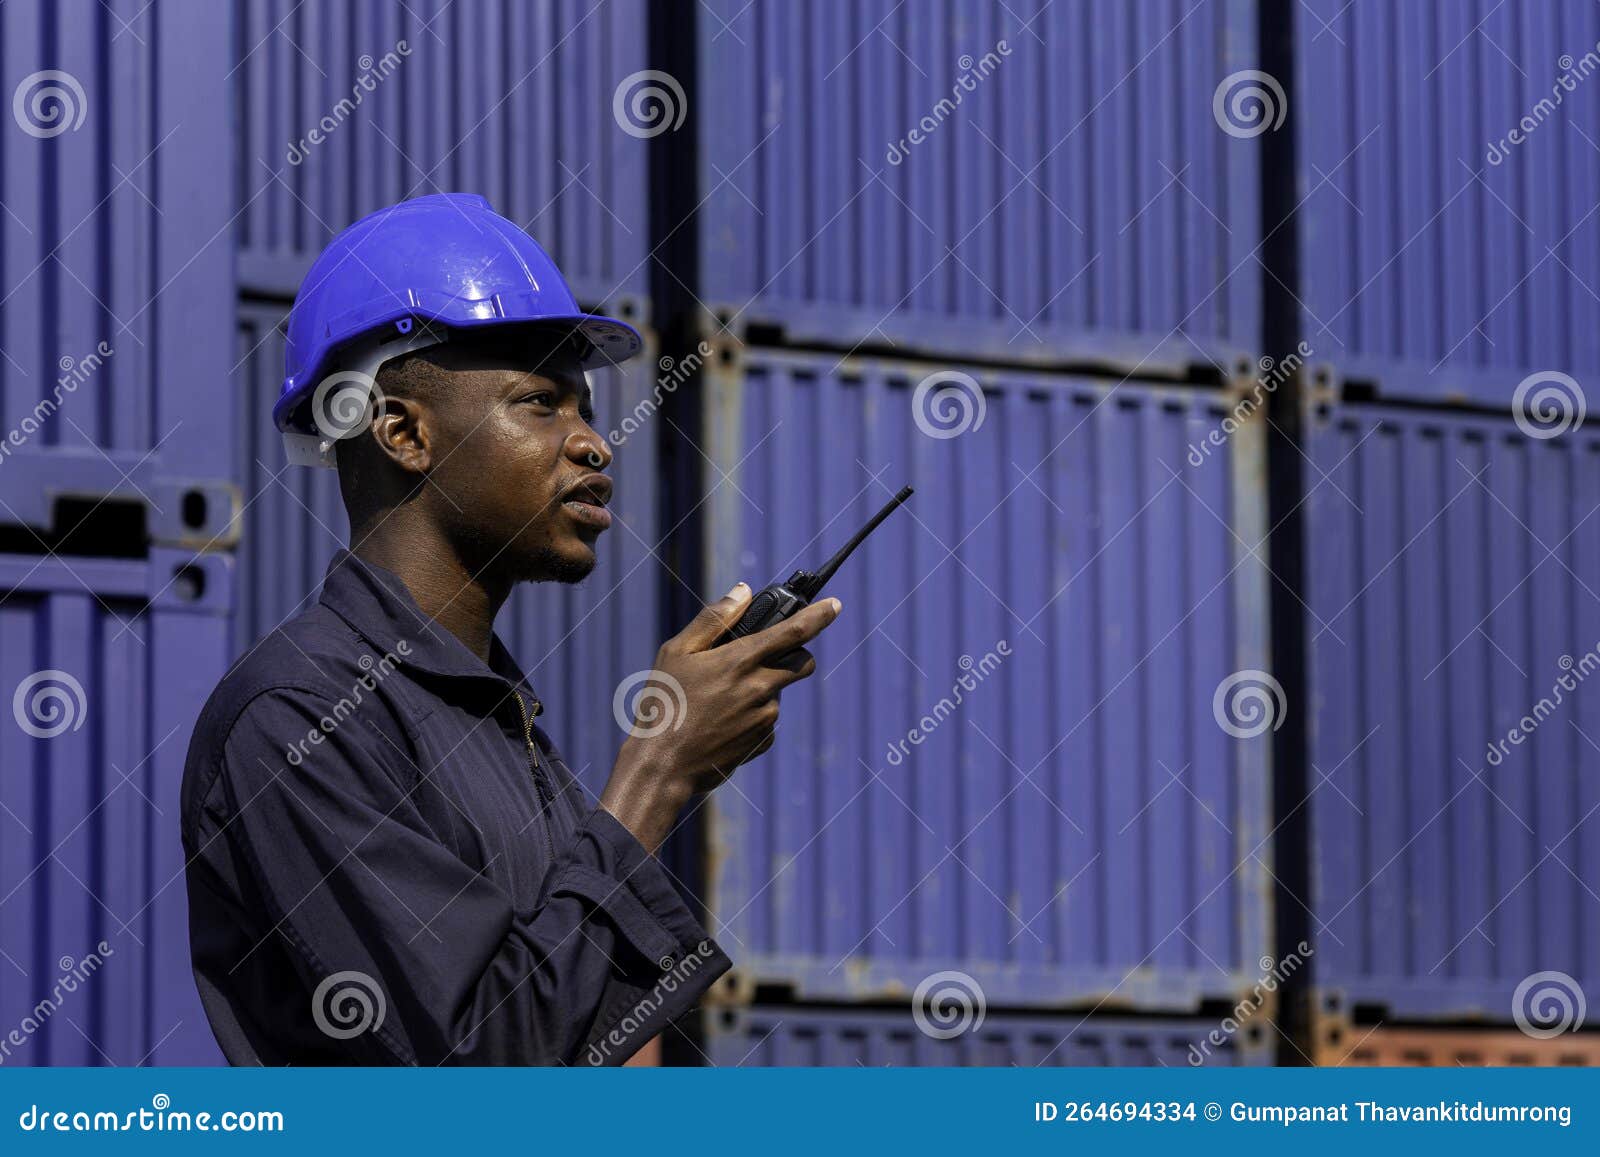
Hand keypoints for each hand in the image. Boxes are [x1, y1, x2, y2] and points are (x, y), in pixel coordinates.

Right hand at [599, 583, 840, 850]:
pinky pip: (767, 720)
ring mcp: (765, 717)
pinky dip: (752, 716)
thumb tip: (743, 591)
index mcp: (740, 660)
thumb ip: (714, 619)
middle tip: (766, 657)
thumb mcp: (678, 652)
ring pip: (778, 692)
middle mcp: (760, 688)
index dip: (819, 616)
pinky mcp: (763, 740)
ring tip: (717, 701)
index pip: (793, 632)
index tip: (835, 606)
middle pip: (801, 664)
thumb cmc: (664, 703)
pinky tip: (721, 723)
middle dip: (795, 655)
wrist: (662, 765)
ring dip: (761, 689)